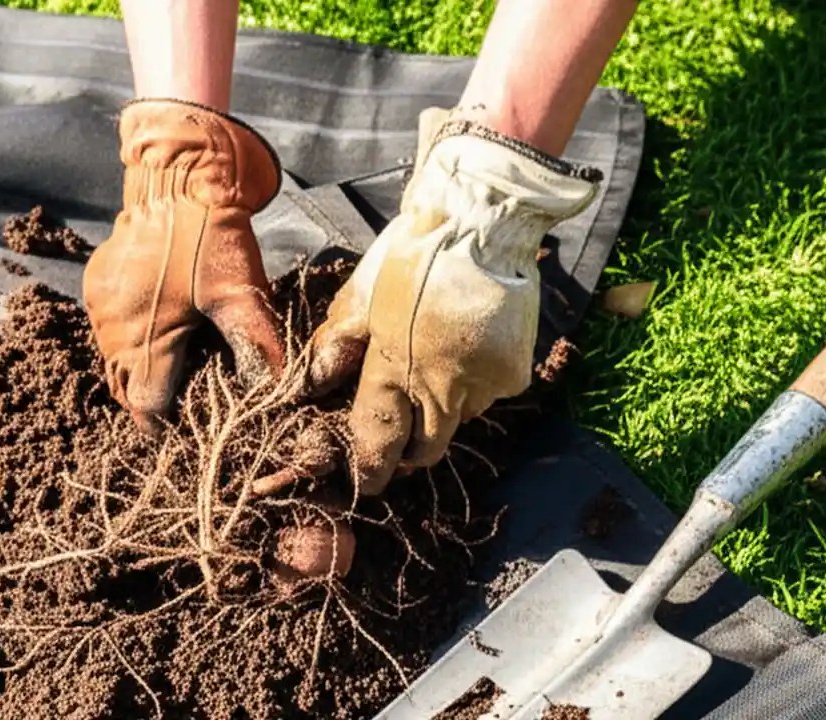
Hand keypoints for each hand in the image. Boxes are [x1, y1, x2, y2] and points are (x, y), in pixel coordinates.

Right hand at [83, 99, 284, 432]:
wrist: (179, 174)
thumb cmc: (210, 237)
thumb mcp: (242, 295)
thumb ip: (259, 347)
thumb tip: (285, 390)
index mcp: (140, 340)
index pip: (147, 408)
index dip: (174, 420)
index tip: (199, 420)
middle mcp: (109, 329)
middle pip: (127, 390)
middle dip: (158, 399)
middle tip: (194, 395)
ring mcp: (99, 306)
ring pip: (116, 363)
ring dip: (145, 371)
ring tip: (183, 362)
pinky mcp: (98, 285)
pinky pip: (110, 332)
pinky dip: (134, 342)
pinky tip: (167, 328)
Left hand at [309, 115, 599, 494]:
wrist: (484, 223)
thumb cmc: (414, 252)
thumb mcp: (362, 294)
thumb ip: (338, 345)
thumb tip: (311, 385)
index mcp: (394, 368)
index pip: (378, 439)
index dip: (370, 467)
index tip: (366, 482)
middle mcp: (440, 389)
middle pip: (426, 448)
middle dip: (410, 452)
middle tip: (402, 438)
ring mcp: (483, 385)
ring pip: (459, 418)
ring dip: (445, 405)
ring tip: (441, 359)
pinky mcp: (515, 376)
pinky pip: (489, 394)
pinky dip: (478, 380)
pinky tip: (472, 342)